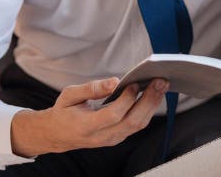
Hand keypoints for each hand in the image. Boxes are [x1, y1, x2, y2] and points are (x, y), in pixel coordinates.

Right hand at [11, 76, 168, 156]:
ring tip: (161, 85)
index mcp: (86, 126)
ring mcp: (112, 139)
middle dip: (149, 100)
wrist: (59, 134)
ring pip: (138, 125)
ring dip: (152, 104)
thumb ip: (91, 88)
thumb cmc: (64, 112)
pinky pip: (137, 125)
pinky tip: (153, 95)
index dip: (126, 100)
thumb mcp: (69, 95)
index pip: (113, 115)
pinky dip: (148, 110)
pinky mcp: (118, 137)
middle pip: (131, 122)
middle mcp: (101, 136)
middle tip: (160, 81)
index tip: (134, 83)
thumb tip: (114, 81)